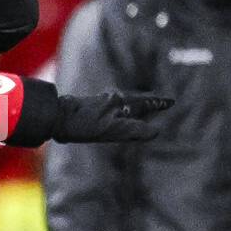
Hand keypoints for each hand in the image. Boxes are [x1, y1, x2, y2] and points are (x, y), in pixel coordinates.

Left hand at [53, 93, 173, 142]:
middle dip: (150, 102)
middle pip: (137, 100)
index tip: (171, 101)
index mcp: (121, 101)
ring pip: (126, 103)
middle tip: (162, 103)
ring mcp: (104, 102)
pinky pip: (117, 108)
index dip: (159, 103)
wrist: (58, 118)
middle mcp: (114, 99)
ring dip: (138, 106)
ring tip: (146, 109)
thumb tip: (156, 131)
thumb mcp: (114, 130)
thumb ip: (136, 130)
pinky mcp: (95, 108)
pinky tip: (121, 115)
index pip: (146, 101)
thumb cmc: (86, 124)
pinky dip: (126, 110)